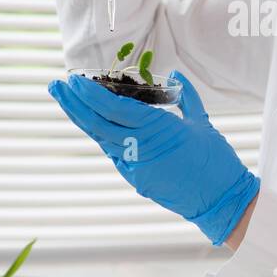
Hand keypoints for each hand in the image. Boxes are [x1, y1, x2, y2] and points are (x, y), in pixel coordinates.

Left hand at [48, 70, 259, 245]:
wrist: (221, 201)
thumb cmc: (216, 160)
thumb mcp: (202, 122)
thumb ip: (186, 96)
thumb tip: (176, 75)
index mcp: (158, 129)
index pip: (114, 108)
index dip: (90, 95)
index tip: (74, 81)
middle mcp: (141, 148)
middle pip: (97, 124)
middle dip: (73, 104)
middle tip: (55, 86)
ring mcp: (136, 167)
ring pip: (102, 139)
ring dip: (83, 120)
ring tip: (67, 101)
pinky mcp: (138, 180)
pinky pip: (115, 154)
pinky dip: (103, 137)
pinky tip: (95, 125)